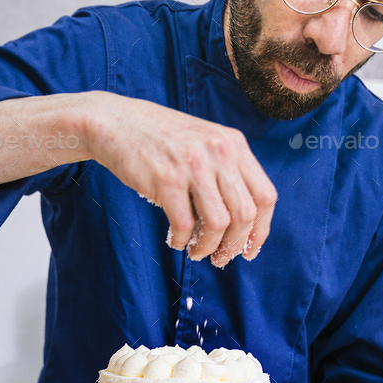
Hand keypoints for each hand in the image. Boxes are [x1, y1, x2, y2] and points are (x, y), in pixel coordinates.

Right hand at [82, 92, 277, 266]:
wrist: (117, 123)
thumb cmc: (162, 141)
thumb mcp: (205, 144)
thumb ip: (226, 174)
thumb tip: (241, 227)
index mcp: (234, 144)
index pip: (265, 196)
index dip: (260, 231)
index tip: (249, 250)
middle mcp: (218, 151)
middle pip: (245, 215)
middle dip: (234, 246)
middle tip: (221, 259)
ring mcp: (193, 164)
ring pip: (218, 224)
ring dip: (208, 247)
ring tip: (197, 252)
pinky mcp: (166, 179)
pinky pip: (185, 225)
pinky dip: (182, 241)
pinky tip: (176, 240)